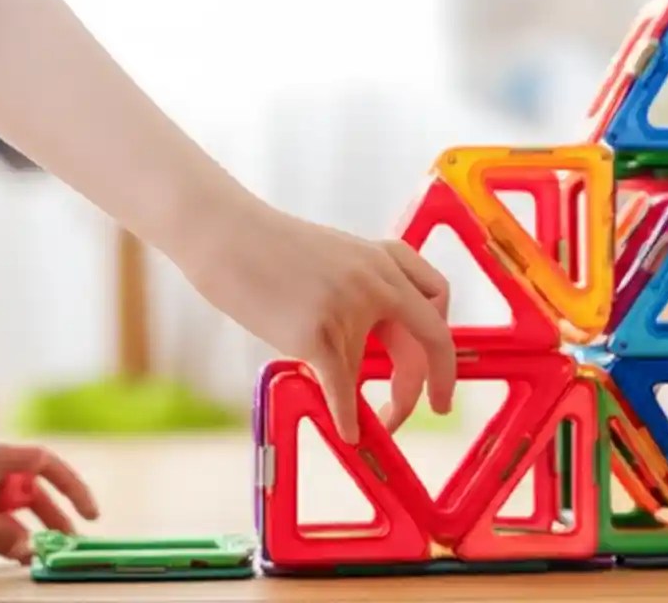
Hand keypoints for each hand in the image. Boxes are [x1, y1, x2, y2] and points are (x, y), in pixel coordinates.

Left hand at [0, 444, 96, 563]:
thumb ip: (1, 534)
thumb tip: (28, 549)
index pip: (48, 466)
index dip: (73, 487)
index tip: (89, 512)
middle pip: (35, 493)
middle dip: (55, 516)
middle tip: (70, 542)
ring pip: (15, 513)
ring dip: (30, 532)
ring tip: (44, 554)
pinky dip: (7, 540)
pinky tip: (16, 556)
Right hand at [180, 198, 455, 443]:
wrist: (224, 234)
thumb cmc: (267, 248)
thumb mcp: (334, 256)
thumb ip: (364, 290)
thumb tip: (380, 343)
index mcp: (382, 257)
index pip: (438, 296)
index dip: (444, 334)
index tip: (440, 363)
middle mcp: (376, 280)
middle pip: (429, 338)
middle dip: (437, 380)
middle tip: (438, 407)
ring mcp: (349, 306)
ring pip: (374, 370)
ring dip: (382, 405)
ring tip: (373, 422)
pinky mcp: (317, 333)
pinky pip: (343, 388)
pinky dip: (347, 418)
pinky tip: (349, 433)